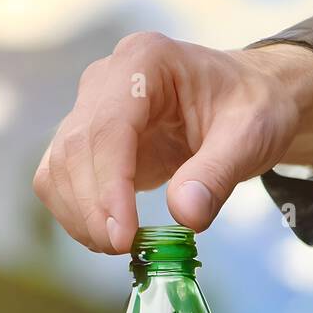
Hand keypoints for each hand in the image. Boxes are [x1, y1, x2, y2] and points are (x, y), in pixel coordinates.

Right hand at [33, 34, 312, 252]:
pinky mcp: (89, 141)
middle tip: (122, 250)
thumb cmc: (253, 108)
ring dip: (80, 216)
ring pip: (59, 166)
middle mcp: (107, 78)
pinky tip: (110, 235)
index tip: (122, 236)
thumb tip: (186, 216)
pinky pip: (63, 180)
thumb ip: (218, 174)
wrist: (248, 100)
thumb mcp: (251, 137)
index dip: (109, 186)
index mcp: (146, 61)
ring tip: (121, 247)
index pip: (109, 126)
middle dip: (93, 208)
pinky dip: (78, 214)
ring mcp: (92, 108)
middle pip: (76, 148)